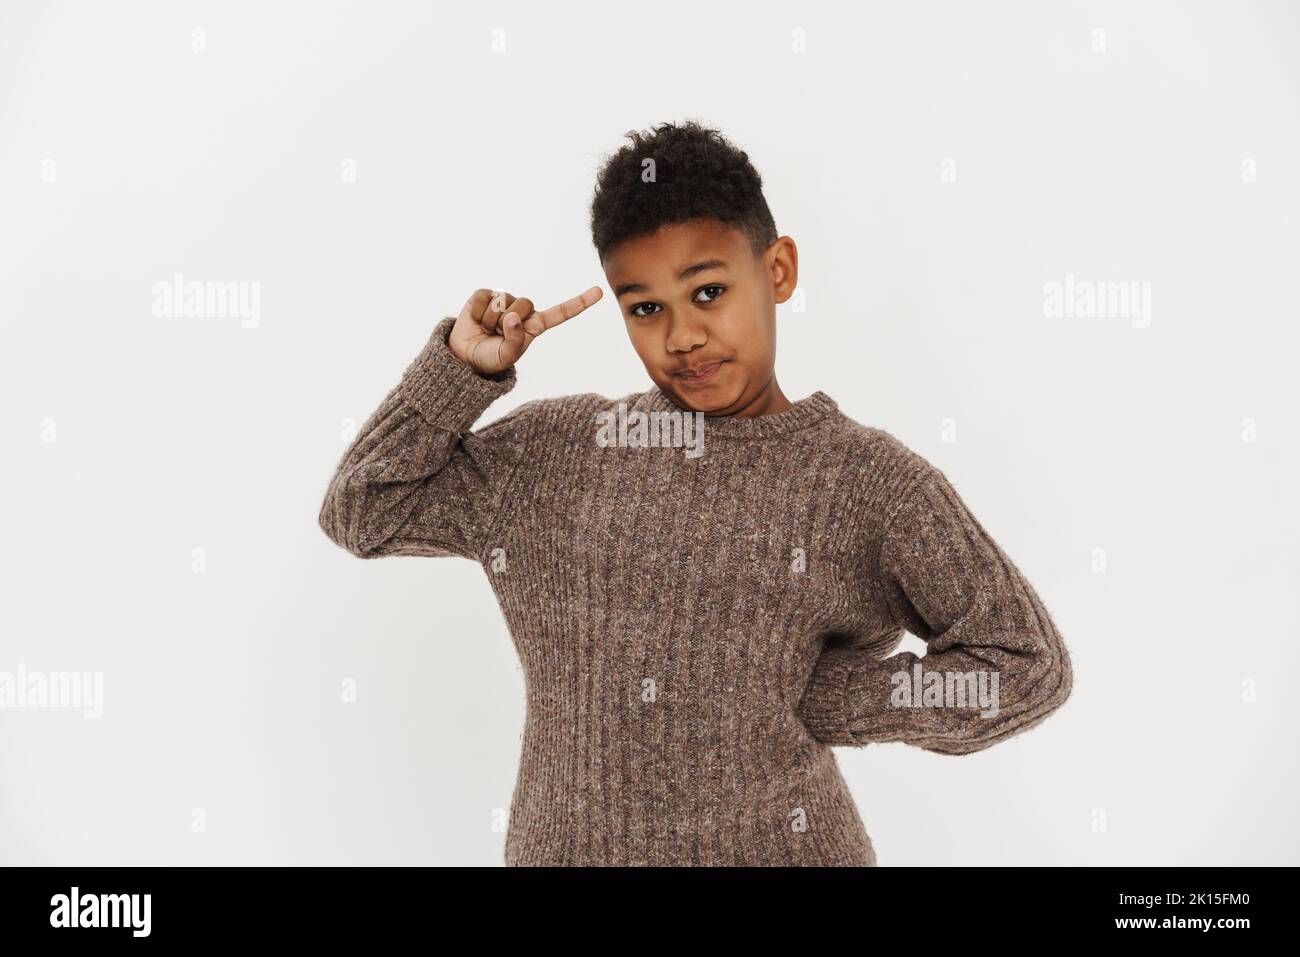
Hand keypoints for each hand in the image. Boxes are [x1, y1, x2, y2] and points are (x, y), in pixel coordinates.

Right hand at [448, 285, 602, 375]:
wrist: (464, 356)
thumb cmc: (491, 357)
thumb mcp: (508, 356)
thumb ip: (516, 340)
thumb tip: (512, 316)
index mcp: (534, 326)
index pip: (560, 313)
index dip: (579, 302)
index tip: (599, 291)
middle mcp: (521, 311)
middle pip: (526, 303)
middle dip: (509, 322)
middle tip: (498, 335)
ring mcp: (503, 301)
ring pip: (504, 301)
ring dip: (491, 321)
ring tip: (486, 330)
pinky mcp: (484, 295)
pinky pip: (485, 298)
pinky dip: (478, 313)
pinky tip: (476, 320)